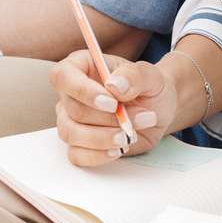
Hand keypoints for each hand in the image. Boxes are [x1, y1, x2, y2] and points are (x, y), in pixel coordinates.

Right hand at [49, 52, 178, 167]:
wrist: (158, 110)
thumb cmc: (149, 87)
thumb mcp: (151, 76)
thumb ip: (134, 76)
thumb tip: (114, 85)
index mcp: (81, 66)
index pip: (63, 76)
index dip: (83, 91)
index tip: (112, 103)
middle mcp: (71, 93)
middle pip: (72, 110)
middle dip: (108, 119)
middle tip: (140, 117)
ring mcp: (71, 119)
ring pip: (71, 133)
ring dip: (104, 138)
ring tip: (131, 134)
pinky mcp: (79, 143)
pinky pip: (76, 154)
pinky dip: (98, 155)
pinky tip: (118, 149)